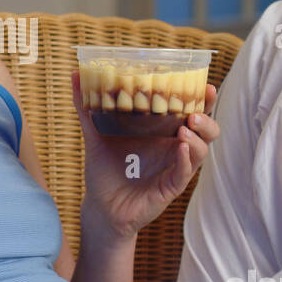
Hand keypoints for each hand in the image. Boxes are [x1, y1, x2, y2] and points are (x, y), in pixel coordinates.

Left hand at [71, 74, 219, 238]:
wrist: (100, 206)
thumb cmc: (104, 168)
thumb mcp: (95, 134)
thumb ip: (86, 107)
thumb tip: (74, 75)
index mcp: (162, 130)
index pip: (190, 110)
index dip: (202, 98)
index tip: (205, 84)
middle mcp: (173, 146)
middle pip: (205, 129)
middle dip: (206, 116)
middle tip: (195, 110)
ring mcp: (174, 166)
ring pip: (201, 150)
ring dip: (198, 137)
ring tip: (186, 127)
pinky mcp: (171, 187)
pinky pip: (184, 172)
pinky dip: (185, 160)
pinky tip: (181, 148)